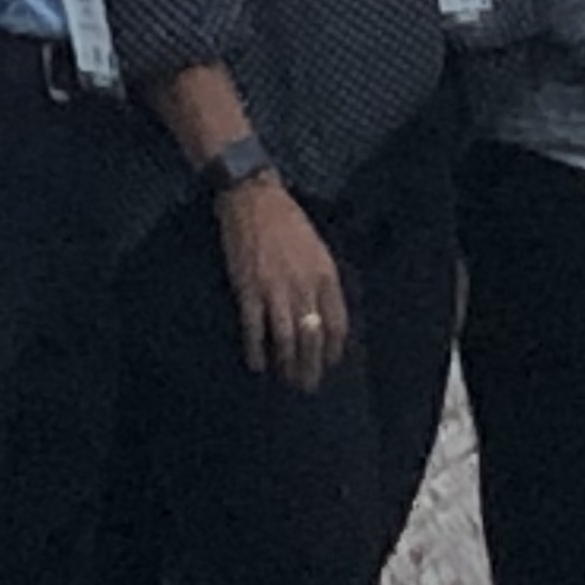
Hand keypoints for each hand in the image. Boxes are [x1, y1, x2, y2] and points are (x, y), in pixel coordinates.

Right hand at [217, 179, 348, 393]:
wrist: (254, 199)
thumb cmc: (288, 221)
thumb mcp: (317, 248)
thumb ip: (322, 280)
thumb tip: (323, 314)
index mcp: (324, 275)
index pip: (336, 323)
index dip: (334, 349)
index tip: (331, 364)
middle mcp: (303, 286)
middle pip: (313, 337)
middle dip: (312, 365)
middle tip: (308, 384)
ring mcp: (275, 289)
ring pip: (286, 338)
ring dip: (287, 364)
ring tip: (287, 380)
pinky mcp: (248, 289)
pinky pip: (254, 328)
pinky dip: (256, 350)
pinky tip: (257, 365)